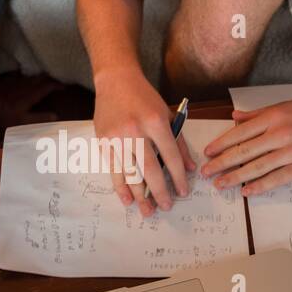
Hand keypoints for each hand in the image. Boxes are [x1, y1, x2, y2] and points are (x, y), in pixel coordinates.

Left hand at [0, 72, 63, 127]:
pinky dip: (26, 75)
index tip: (64, 85)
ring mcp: (17, 80)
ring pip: (32, 75)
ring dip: (40, 75)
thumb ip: (39, 118)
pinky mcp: (8, 79)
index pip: (48, 86)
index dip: (57, 85)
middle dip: (51, 77)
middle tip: (57, 78)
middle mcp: (27, 84)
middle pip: (42, 78)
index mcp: (33, 94)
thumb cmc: (5, 114)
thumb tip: (55, 116)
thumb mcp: (23, 120)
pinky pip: (21, 75)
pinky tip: (25, 76)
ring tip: (45, 76)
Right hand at [92, 67, 194, 215]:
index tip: (183, 192)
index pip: (170, 156)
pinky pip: (114, 170)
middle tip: (166, 207)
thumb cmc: (144, 98)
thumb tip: (188, 168)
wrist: (115, 81)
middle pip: (150, 169)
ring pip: (130, 173)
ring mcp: (117, 138)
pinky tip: (127, 199)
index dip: (178, 177)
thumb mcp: (167, 114)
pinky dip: (121, 187)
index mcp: (155, 122)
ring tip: (147, 211)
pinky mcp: (104, 142)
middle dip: (160, 192)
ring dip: (140, 195)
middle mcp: (136, 131)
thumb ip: (178, 142)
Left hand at [202, 100, 291, 194]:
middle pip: (244, 151)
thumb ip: (258, 114)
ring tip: (220, 184)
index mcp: (274, 116)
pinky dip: (259, 186)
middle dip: (222, 163)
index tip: (208, 153)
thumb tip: (235, 117)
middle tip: (206, 172)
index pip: (240, 133)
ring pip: (257, 167)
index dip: (221, 144)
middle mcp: (281, 133)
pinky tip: (246, 191)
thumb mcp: (285, 106)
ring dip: (235, 177)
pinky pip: (276, 179)